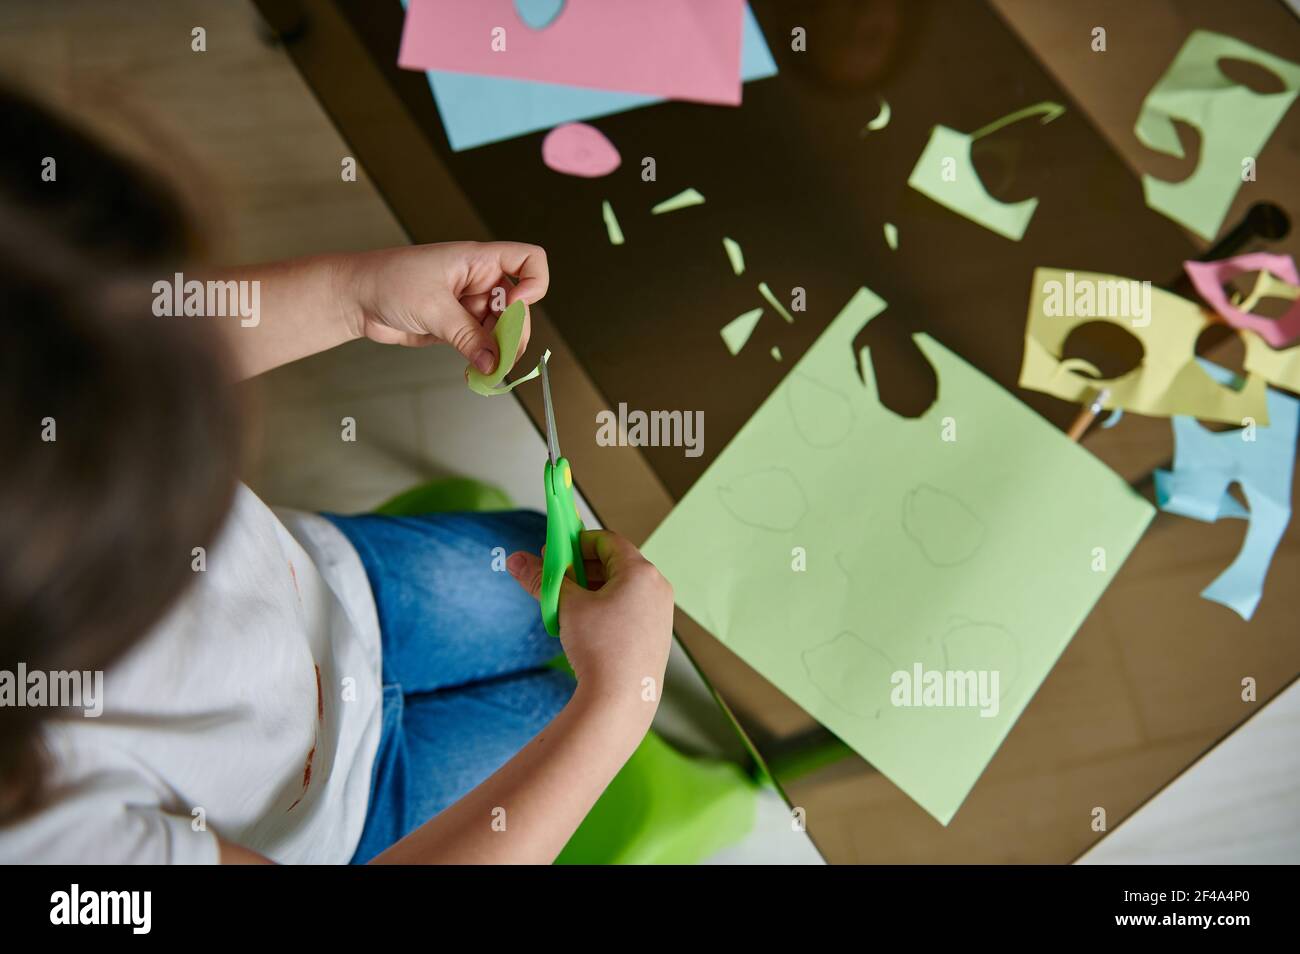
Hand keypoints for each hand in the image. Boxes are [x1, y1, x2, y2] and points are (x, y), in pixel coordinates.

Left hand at [340, 241, 548, 374]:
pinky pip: (482, 345)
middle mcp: (479, 281)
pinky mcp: (458, 327)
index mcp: (478, 261)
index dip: (534, 283)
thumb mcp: (432, 308)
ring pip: (502, 330)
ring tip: (487, 371)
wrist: (356, 298)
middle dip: (513, 333)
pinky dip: (484, 359)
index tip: (517, 306)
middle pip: (519, 307)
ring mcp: (469, 305)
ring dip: (499, 352)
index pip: (528, 260)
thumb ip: (467, 336)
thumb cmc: (388, 282)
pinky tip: (477, 372)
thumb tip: (494, 362)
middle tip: (501, 358)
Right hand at [507, 530, 673, 723]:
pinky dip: (606, 609)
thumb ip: (541, 578)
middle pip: (615, 564)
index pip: (608, 541)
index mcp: (641, 572)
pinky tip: (584, 627)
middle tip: (555, 578)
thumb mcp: (565, 606)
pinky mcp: (656, 635)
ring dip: (591, 590)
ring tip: (565, 605)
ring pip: (621, 589)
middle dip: (582, 568)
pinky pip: (629, 609)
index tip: (555, 552)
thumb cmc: (599, 647)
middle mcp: (657, 588)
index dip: (578, 542)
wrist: (620, 700)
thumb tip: (515, 559)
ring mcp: (660, 613)